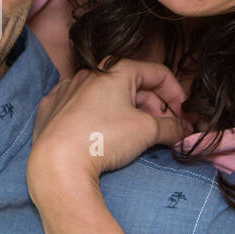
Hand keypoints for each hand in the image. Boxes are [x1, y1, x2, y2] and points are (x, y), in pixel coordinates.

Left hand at [28, 59, 193, 189]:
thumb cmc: (103, 138)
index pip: (157, 73)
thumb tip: (183, 130)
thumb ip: (171, 127)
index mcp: (116, 70)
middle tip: (165, 129)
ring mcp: (66, 90)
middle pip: (132, 85)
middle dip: (153, 106)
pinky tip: (101, 134)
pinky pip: (79, 108)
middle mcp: (89, 74)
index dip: (176, 92)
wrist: (57, 162)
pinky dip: (96, 117)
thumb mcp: (146, 131)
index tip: (184, 113)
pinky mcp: (50, 108)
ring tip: (136, 135)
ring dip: (125, 112)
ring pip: (105, 96)